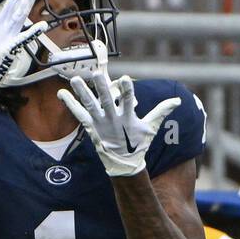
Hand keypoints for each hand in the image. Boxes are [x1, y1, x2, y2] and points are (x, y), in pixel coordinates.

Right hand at [0, 0, 48, 99]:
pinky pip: (24, 39)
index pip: (10, 6)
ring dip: (26, 3)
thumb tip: (11, 33)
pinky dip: (34, 32)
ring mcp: (5, 38)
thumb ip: (5, 37)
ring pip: (17, 17)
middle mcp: (2, 30)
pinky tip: (43, 25)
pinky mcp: (9, 49)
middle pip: (13, 6)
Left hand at [58, 71, 180, 176]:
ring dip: (82, 92)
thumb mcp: (151, 127)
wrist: (124, 163)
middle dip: (101, 88)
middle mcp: (113, 119)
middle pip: (106, 101)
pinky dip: (70, 104)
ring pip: (90, 105)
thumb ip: (162, 111)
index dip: (127, 90)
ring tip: (74, 80)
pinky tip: (62, 93)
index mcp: (128, 117)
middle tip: (95, 74)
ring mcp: (100, 123)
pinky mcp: (91, 128)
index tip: (125, 78)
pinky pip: (79, 114)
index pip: (129, 101)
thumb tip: (177, 101)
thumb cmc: (138, 142)